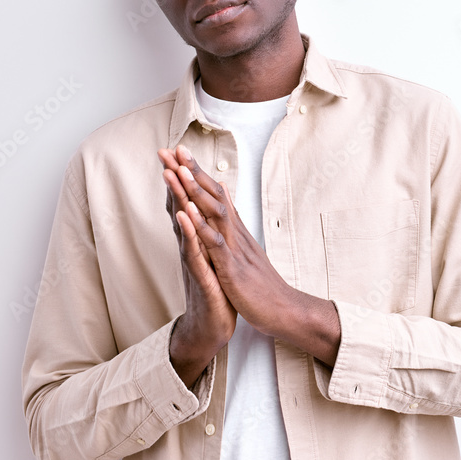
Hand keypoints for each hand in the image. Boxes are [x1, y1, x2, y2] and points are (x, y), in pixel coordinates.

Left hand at [161, 144, 341, 365]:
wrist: (284, 310)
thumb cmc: (263, 286)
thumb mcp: (247, 254)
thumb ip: (236, 233)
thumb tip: (226, 215)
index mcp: (237, 232)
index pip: (216, 196)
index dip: (199, 175)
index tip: (182, 154)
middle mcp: (236, 234)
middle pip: (214, 196)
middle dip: (193, 172)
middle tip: (175, 149)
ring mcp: (236, 249)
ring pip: (214, 213)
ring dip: (195, 191)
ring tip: (179, 170)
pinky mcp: (233, 268)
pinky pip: (215, 244)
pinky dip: (200, 227)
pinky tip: (187, 213)